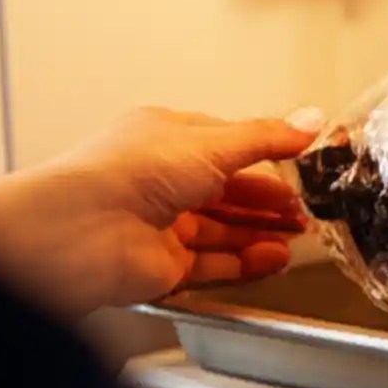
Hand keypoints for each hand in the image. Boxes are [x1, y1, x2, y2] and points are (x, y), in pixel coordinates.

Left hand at [0, 107, 323, 318]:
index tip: (303, 158)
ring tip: (298, 232)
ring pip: (224, 229)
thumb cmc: (123, 173)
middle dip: (270, 198)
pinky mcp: (163, 265)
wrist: (80, 232)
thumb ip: (267, 137)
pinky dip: (247, 262)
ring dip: (263, 231)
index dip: (267, 151)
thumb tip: (307, 122)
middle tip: (305, 203)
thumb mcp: (213, 142)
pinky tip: (273, 257)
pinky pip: (214, 263)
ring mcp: (162, 225)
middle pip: (229, 190)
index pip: (228, 143)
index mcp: (167, 139)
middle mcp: (162, 181)